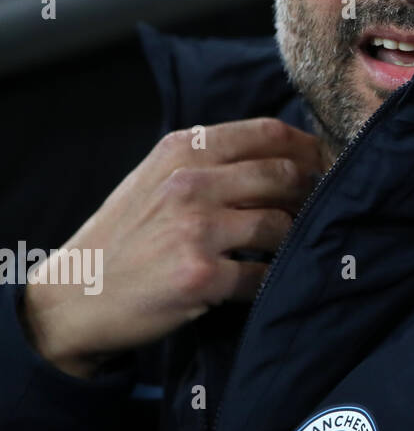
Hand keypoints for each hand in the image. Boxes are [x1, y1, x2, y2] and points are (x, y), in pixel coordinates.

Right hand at [20, 118, 324, 378]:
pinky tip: (263, 281)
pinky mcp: (199, 275)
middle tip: (318, 209)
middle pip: (284, 175)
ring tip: (286, 248)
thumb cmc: (125, 236)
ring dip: (292, 240)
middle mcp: (189, 183)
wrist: (73, 297)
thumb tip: (286, 155)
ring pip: (280, 225)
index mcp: (182, 151)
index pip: (269, 132)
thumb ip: (211, 160)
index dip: (308, 148)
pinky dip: (270, 280)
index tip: (324, 164)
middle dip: (311, 193)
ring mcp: (194, 229)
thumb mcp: (157, 178)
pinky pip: (262, 274)